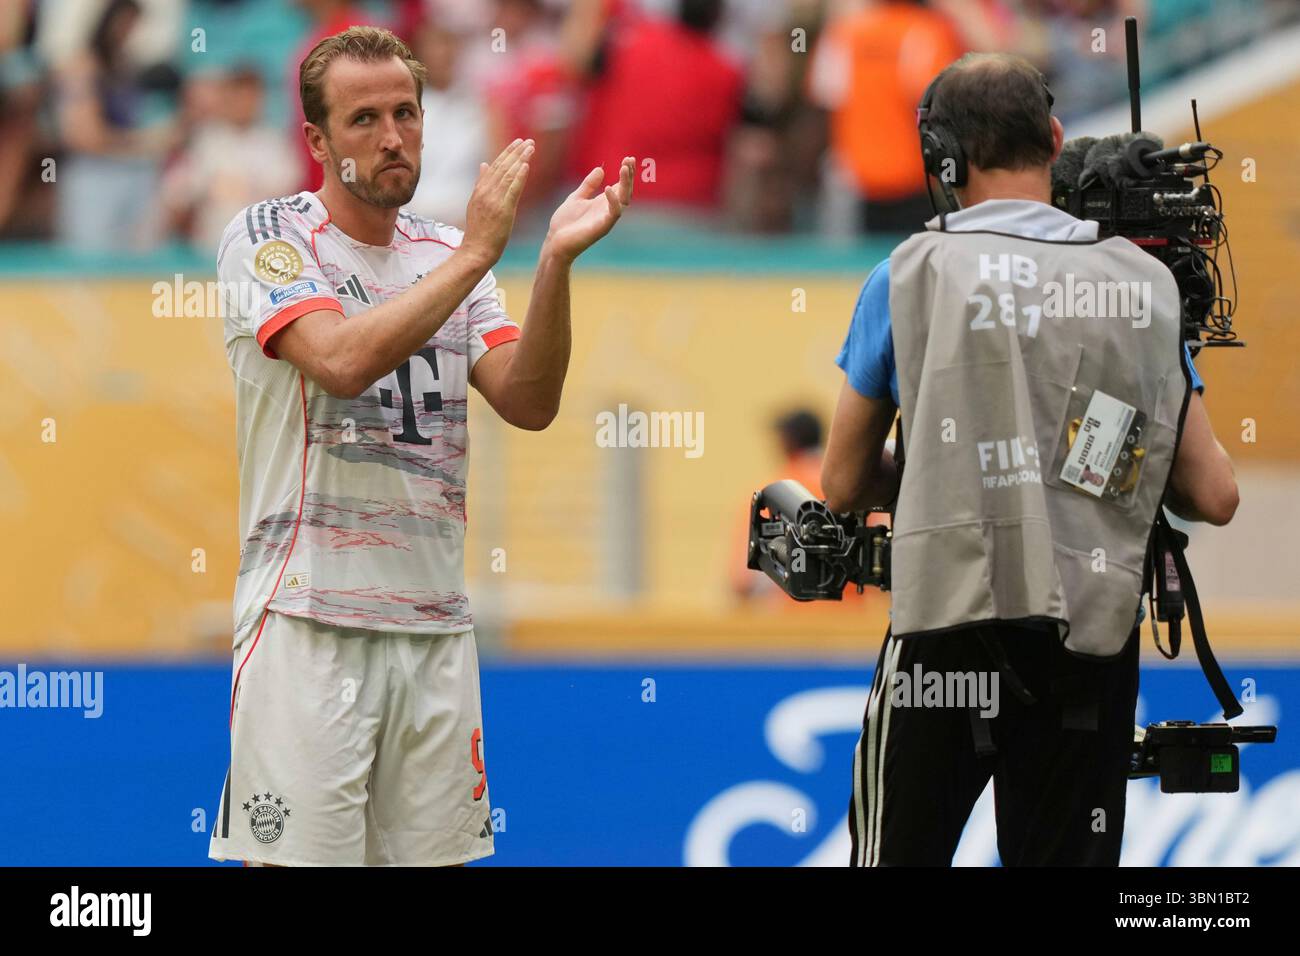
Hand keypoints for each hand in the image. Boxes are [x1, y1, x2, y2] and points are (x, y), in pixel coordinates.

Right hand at [461, 139, 533, 266]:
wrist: (476, 250)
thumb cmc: (478, 231)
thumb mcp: (476, 204)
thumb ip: (481, 184)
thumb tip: (484, 164)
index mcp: (480, 190)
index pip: (495, 166)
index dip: (507, 153)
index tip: (517, 142)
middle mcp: (486, 192)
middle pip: (503, 167)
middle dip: (516, 152)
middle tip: (528, 140)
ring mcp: (493, 200)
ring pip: (508, 174)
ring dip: (521, 159)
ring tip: (531, 148)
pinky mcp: (502, 210)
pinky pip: (512, 189)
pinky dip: (519, 176)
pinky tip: (526, 165)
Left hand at [543, 156, 634, 263]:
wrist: (555, 241)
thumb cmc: (565, 223)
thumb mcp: (577, 197)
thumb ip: (589, 185)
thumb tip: (601, 169)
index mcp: (603, 203)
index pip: (621, 186)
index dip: (626, 173)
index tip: (628, 158)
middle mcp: (608, 210)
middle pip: (626, 192)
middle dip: (629, 176)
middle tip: (630, 160)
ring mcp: (606, 219)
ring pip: (624, 201)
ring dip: (626, 184)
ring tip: (624, 168)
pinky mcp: (601, 228)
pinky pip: (613, 214)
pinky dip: (613, 201)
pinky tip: (609, 188)